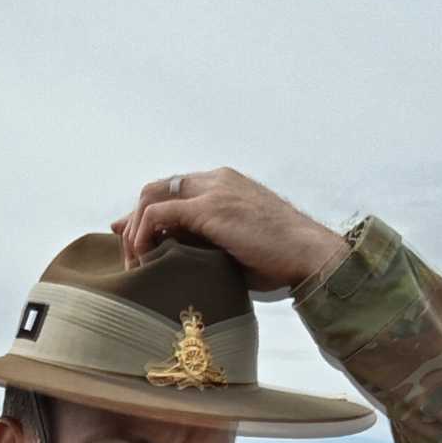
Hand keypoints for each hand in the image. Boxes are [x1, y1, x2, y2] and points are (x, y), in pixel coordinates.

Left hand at [111, 168, 346, 293]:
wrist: (310, 255)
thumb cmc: (280, 259)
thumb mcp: (237, 247)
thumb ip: (207, 242)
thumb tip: (176, 258)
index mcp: (225, 184)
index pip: (174, 191)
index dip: (150, 217)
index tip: (138, 245)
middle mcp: (216, 180)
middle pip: (157, 190)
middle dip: (136, 222)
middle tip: (131, 256)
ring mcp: (213, 190)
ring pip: (152, 197)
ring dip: (135, 230)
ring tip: (136, 263)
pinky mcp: (210, 208)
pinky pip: (158, 214)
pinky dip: (143, 234)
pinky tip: (144, 258)